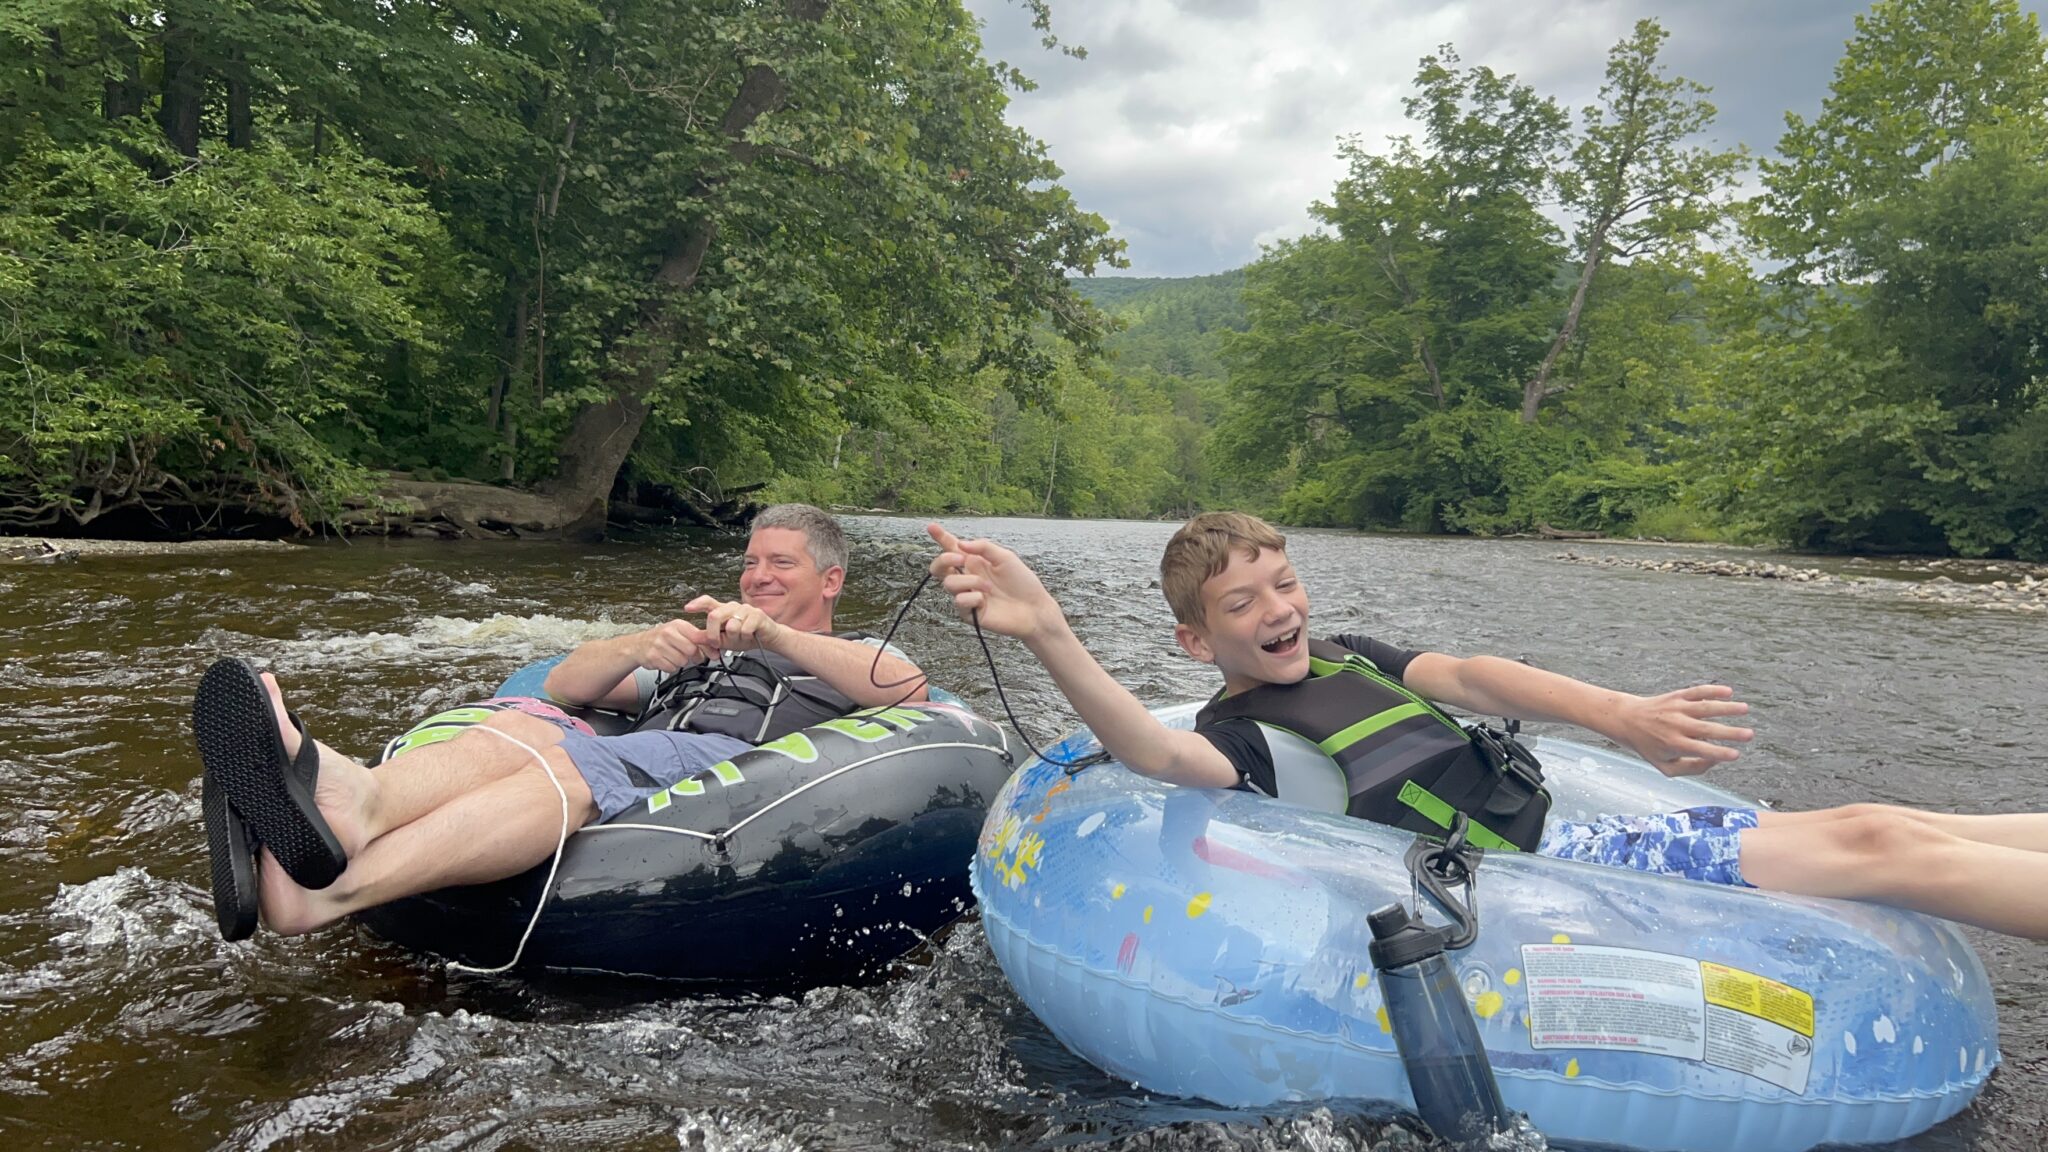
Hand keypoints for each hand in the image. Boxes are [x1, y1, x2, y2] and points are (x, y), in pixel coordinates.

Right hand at [634, 619, 718, 673]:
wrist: (639, 645)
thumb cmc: (662, 639)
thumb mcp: (679, 632)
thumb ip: (698, 639)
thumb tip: (716, 650)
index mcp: (677, 625)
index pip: (698, 636)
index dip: (708, 647)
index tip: (713, 653)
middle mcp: (667, 633)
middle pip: (691, 650)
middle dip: (693, 657)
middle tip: (690, 656)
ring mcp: (659, 645)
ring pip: (682, 661)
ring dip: (681, 662)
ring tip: (674, 656)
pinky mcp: (653, 657)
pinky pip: (671, 668)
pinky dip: (671, 667)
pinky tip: (666, 660)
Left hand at [686, 594, 783, 651]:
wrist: (768, 639)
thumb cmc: (746, 637)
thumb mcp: (724, 640)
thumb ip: (709, 638)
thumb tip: (694, 638)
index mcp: (723, 611)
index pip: (708, 602)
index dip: (697, 604)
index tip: (687, 608)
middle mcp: (733, 607)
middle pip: (715, 616)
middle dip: (713, 634)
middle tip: (716, 643)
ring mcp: (745, 609)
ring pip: (731, 625)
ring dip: (734, 637)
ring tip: (740, 638)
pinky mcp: (757, 615)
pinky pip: (745, 629)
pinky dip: (745, 637)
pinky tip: (750, 636)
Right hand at [926, 523, 1064, 641]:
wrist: (1033, 609)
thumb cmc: (1022, 583)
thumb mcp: (1005, 557)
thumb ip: (983, 547)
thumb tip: (961, 544)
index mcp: (975, 562)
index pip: (953, 548)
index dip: (941, 537)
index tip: (932, 526)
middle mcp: (967, 577)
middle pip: (939, 567)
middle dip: (944, 559)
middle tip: (960, 558)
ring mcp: (967, 595)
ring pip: (949, 584)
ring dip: (969, 581)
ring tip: (987, 587)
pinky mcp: (969, 613)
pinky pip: (959, 601)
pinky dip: (973, 598)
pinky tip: (985, 600)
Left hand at [1614, 685, 1754, 776]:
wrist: (1626, 719)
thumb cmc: (1650, 746)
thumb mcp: (1665, 766)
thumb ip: (1691, 768)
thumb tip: (1716, 761)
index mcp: (1674, 745)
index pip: (1701, 750)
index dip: (1719, 753)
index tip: (1736, 754)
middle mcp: (1676, 726)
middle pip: (1707, 729)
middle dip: (1730, 732)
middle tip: (1750, 734)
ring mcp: (1677, 709)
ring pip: (1705, 707)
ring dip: (1726, 707)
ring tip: (1745, 709)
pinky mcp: (1677, 696)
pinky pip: (1696, 692)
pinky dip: (1712, 690)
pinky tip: (1729, 691)